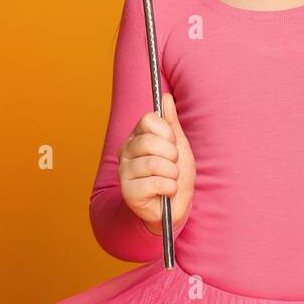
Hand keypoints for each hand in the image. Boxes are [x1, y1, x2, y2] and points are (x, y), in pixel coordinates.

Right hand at [117, 92, 194, 233]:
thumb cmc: (175, 174)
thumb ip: (171, 122)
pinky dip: (170, 187)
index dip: (166, 132)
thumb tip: (166, 97)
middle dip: (171, 155)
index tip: (172, 143)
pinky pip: (156, 182)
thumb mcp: (178, 145)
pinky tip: (167, 191)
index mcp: (137, 137)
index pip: (148, 120)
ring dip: (172, 173)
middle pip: (150, 141)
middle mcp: (126, 152)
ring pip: (155, 163)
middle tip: (172, 165)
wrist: (174, 206)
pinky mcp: (129, 192)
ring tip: (171, 179)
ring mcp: (124, 172)